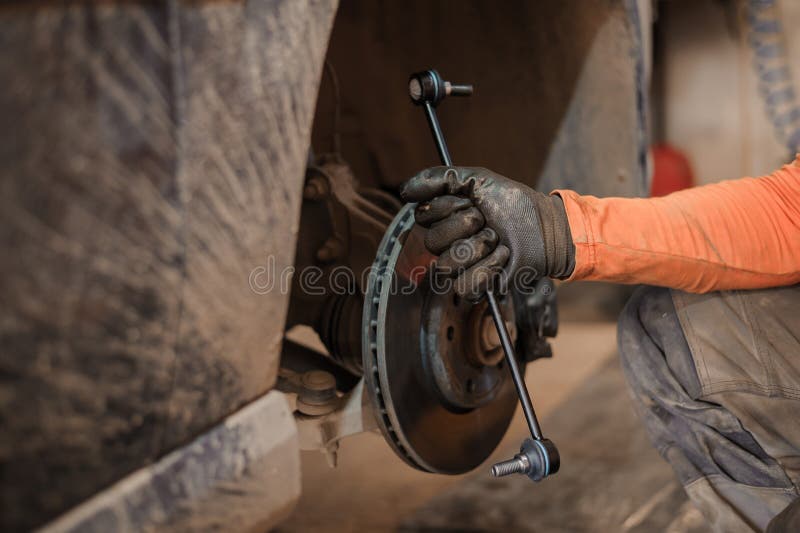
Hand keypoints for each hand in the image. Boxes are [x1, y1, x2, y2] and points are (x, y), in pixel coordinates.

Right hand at [401, 166, 573, 299]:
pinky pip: (465, 286)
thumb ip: (439, 178)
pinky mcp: (476, 287)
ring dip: (480, 248)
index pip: (423, 217)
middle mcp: (446, 244)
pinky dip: (489, 269)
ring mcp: (460, 267)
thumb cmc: (513, 203)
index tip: (472, 203)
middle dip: (467, 227)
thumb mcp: (477, 180)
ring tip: (497, 240)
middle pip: (433, 242)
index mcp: (441, 220)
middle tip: (488, 222)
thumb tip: (403, 190)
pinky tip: (503, 258)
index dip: (450, 208)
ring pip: (446, 265)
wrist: (545, 227)